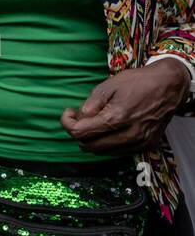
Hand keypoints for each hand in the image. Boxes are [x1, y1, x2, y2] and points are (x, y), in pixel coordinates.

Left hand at [60, 60, 188, 154]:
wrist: (169, 86)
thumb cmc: (138, 82)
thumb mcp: (108, 86)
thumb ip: (90, 105)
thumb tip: (79, 119)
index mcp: (117, 118)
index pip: (80, 133)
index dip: (67, 123)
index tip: (68, 113)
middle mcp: (129, 135)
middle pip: (88, 146)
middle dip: (78, 133)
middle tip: (79, 118)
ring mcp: (139, 143)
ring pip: (102, 152)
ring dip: (92, 140)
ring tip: (95, 122)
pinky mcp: (146, 146)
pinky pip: (117, 152)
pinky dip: (107, 143)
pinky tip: (109, 129)